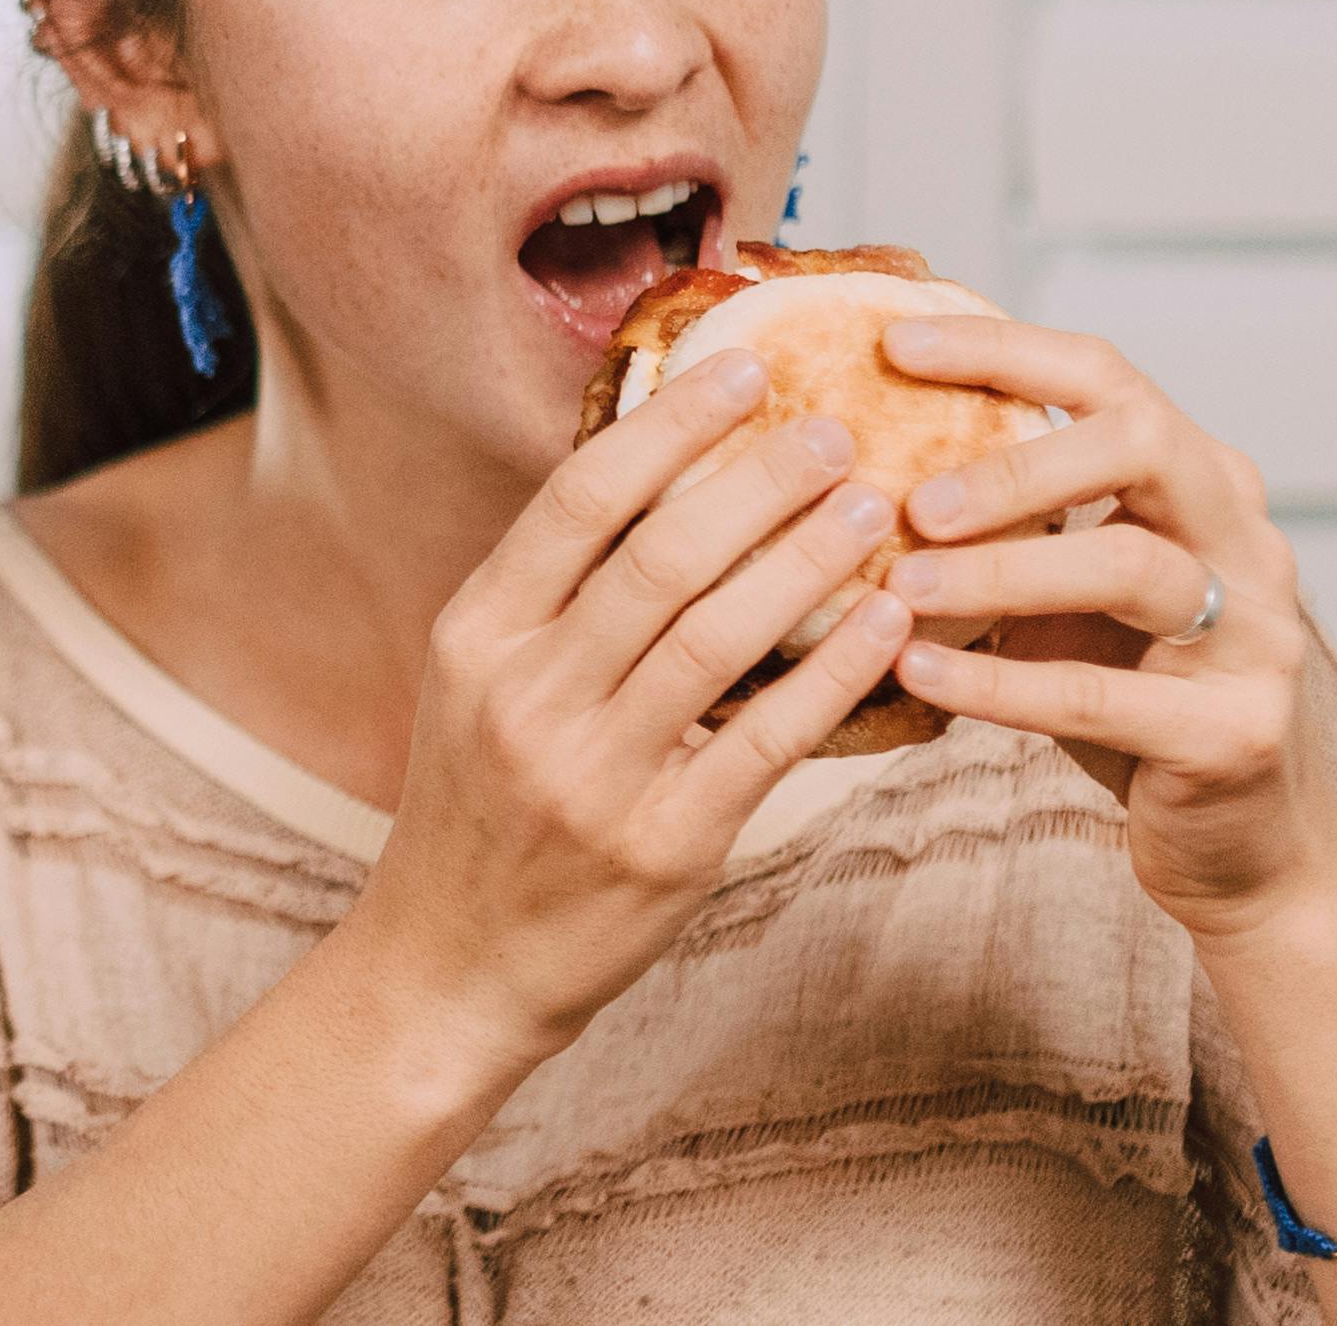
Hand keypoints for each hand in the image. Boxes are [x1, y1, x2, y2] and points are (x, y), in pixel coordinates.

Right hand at [354, 349, 914, 1070]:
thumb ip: (554, 592)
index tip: (746, 369)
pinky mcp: (661, 846)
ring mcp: (591, 775)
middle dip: (758, 480)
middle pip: (660, 555)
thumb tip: (661, 467)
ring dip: (806, 561)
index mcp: (478, 633)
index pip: (580, 499)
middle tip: (836, 429)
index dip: (669, 425)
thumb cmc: (481, 806)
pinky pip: (763, 741)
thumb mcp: (479, 682)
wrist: (448, 968)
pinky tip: (887, 625)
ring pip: (717, 637)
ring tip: (872, 507)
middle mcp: (526, 695)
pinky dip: (832, 675)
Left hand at [872, 317, 1336, 945]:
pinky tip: (920, 676)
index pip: (1107, 377)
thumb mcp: (1069, 590)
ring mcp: (1255, 631)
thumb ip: (1008, 524)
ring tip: (903, 588)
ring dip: (1003, 571)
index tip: (893, 344)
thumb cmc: (1130, 691)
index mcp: (1201, 478)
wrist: (1237, 841)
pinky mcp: (1234, 730)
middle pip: (1142, 445)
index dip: (1003, 351)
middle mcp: (1243, 536)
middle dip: (1021, 463)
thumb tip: (852, 459)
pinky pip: (1103, 696)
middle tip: (915, 501)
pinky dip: (1002, 683)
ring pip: (1129, 566)